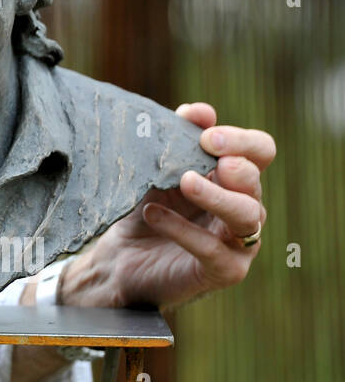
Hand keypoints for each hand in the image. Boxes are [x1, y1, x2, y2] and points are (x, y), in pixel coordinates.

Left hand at [60, 102, 275, 310]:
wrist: (122, 260)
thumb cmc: (147, 209)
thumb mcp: (157, 171)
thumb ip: (177, 139)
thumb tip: (199, 111)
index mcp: (233, 178)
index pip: (260, 150)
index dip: (240, 139)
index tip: (205, 133)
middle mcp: (245, 207)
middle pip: (256, 179)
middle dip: (235, 163)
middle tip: (207, 151)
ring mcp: (239, 242)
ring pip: (245, 214)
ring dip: (216, 194)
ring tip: (185, 181)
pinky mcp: (225, 270)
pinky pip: (212, 248)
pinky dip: (182, 229)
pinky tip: (153, 214)